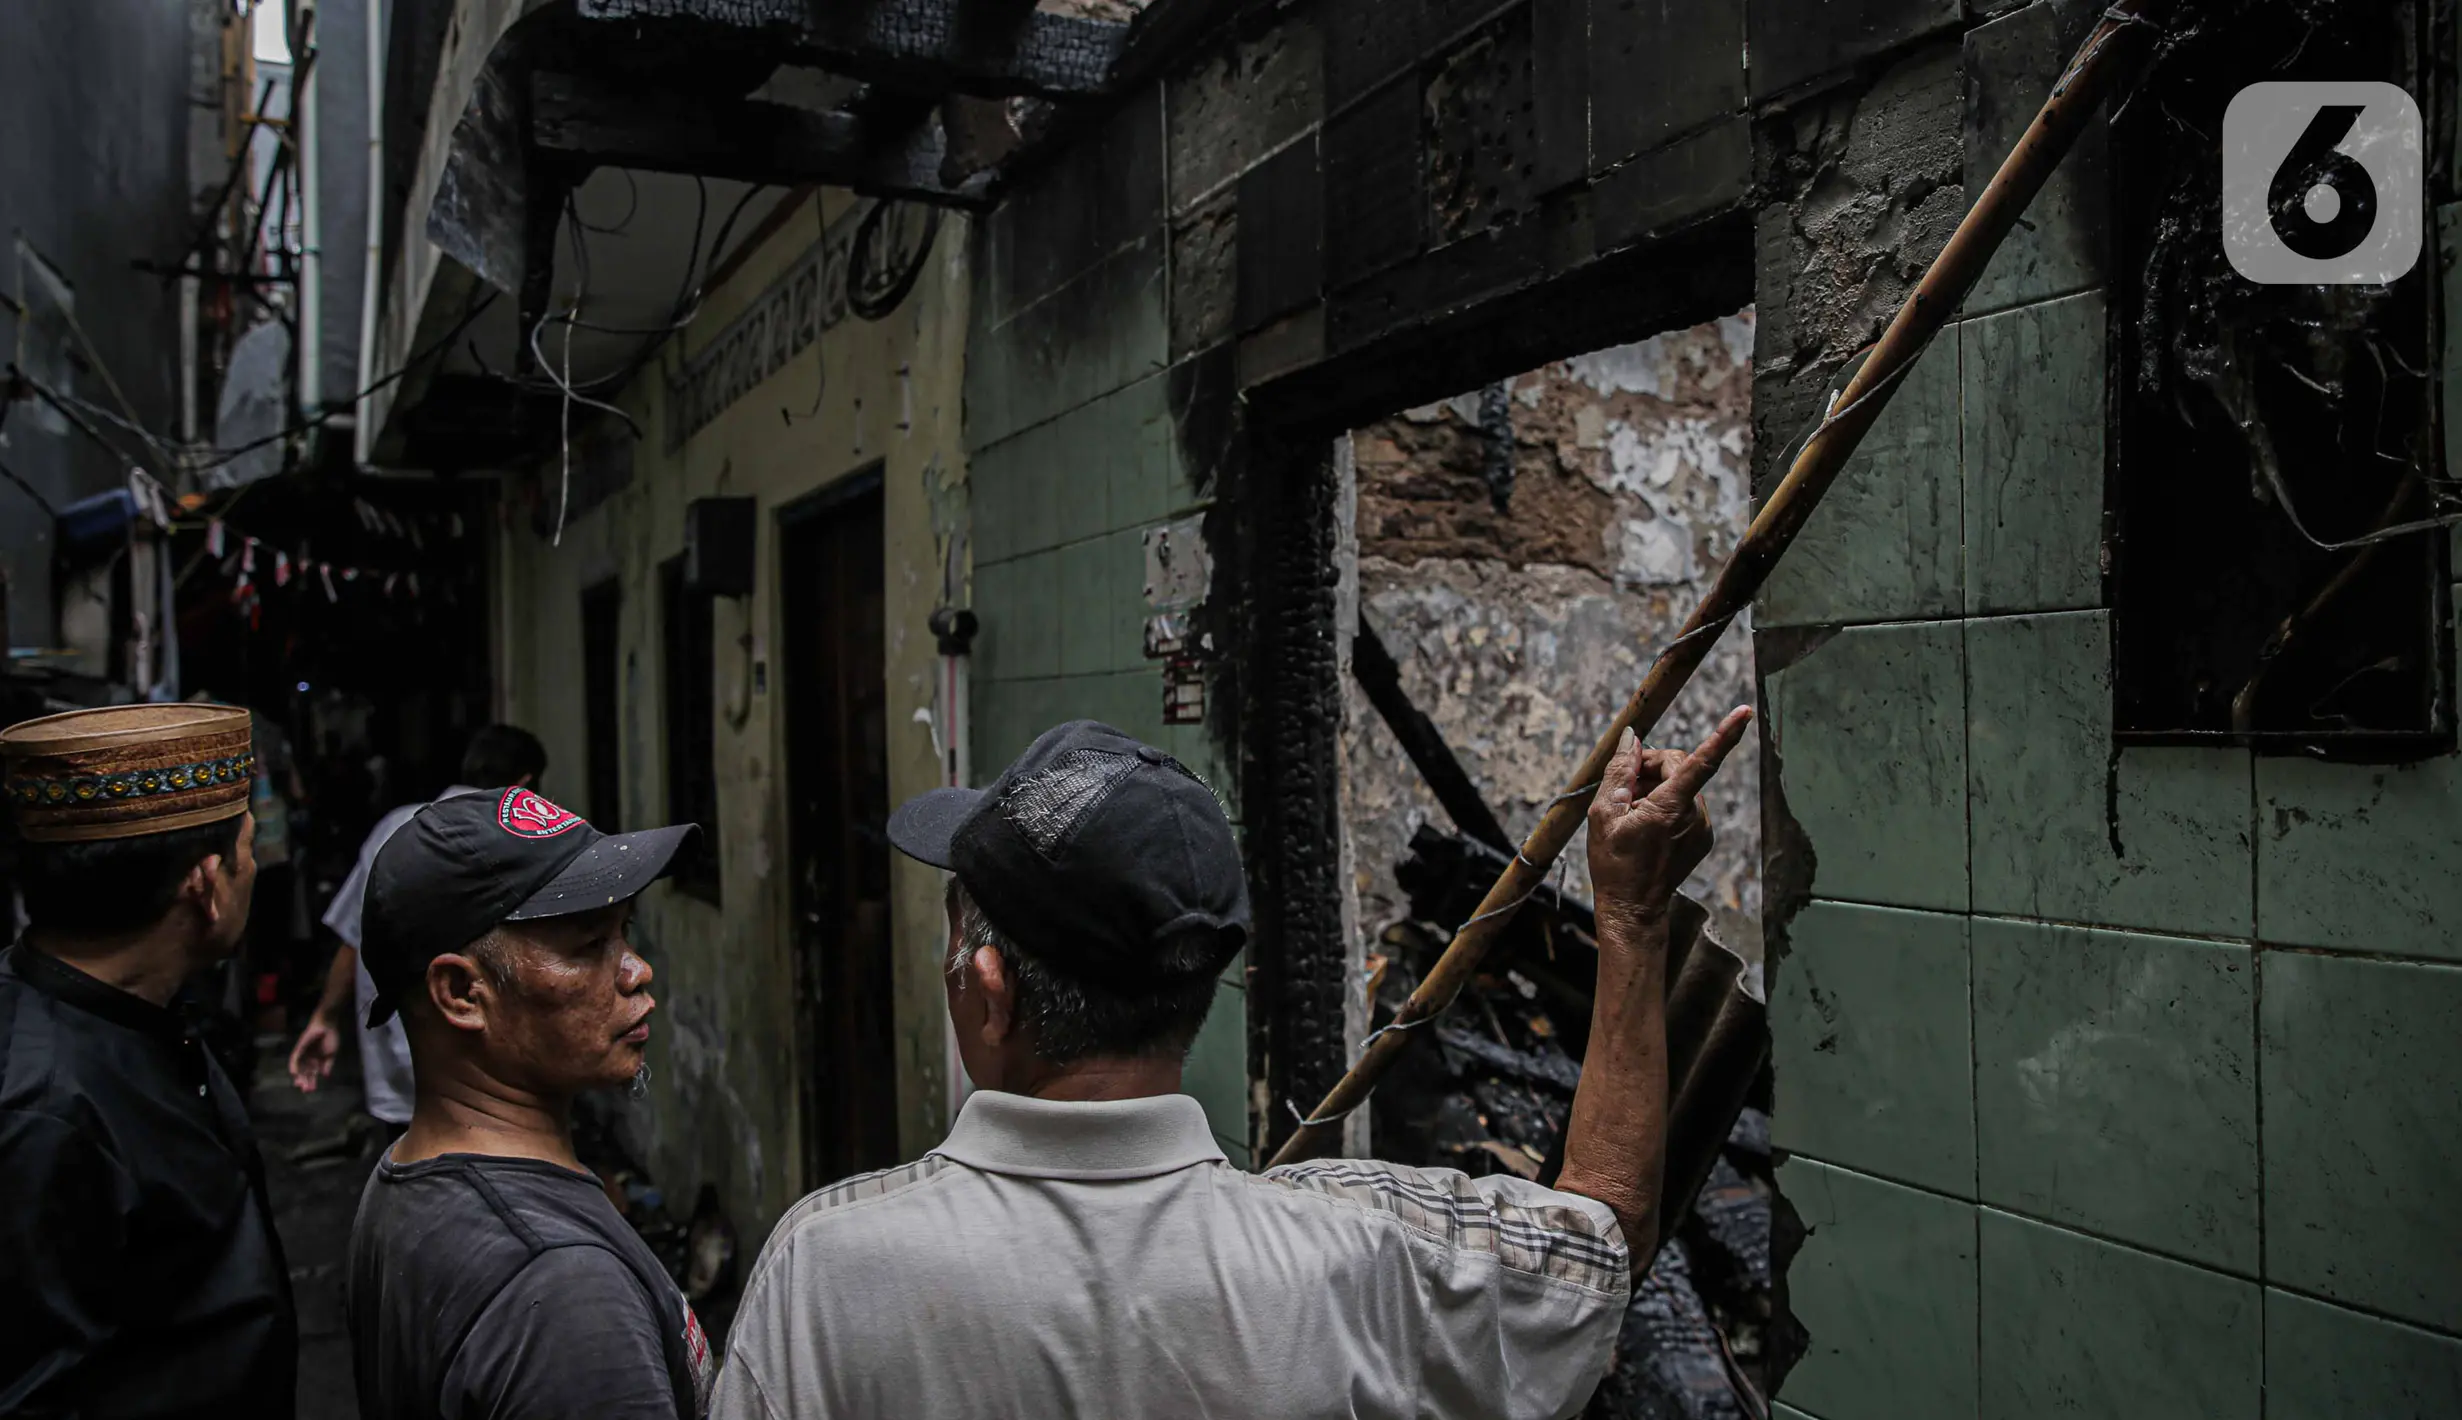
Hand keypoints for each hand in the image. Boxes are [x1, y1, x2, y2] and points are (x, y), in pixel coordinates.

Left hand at [289, 1016, 340, 1092]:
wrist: (328, 1024)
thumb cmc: (330, 1037)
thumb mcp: (331, 1054)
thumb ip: (328, 1064)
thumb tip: (325, 1075)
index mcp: (316, 1060)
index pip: (312, 1073)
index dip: (311, 1081)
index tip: (311, 1090)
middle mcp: (308, 1058)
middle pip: (305, 1072)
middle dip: (305, 1081)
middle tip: (306, 1090)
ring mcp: (303, 1053)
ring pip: (299, 1067)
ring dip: (299, 1076)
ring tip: (299, 1084)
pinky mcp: (300, 1047)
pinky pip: (295, 1058)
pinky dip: (294, 1065)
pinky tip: (294, 1073)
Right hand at [1585, 706, 1754, 923]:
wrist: (1633, 908)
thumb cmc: (1614, 863)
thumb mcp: (1602, 814)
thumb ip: (1619, 771)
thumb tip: (1632, 738)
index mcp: (1670, 806)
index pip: (1701, 761)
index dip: (1724, 734)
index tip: (1744, 712)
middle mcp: (1694, 814)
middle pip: (1679, 764)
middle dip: (1651, 765)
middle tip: (1624, 785)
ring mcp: (1702, 827)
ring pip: (1682, 784)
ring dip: (1657, 785)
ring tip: (1631, 809)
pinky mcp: (1703, 836)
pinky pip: (1686, 803)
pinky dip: (1667, 803)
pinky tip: (1645, 822)